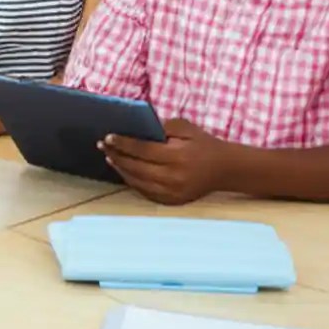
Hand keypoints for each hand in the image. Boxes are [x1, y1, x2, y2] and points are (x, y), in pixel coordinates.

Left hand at [101, 118, 231, 204]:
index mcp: (177, 156)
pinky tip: (124, 172)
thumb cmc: (204, 144)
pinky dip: (132, 182)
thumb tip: (138, 128)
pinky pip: (145, 193)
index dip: (123, 144)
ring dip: (121, 170)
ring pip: (138, 182)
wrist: (226, 169)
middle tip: (103, 146)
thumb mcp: (186, 128)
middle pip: (136, 167)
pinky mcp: (173, 201)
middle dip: (117, 156)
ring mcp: (172, 192)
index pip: (142, 150)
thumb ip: (163, 126)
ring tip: (110, 158)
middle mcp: (173, 177)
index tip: (107, 137)